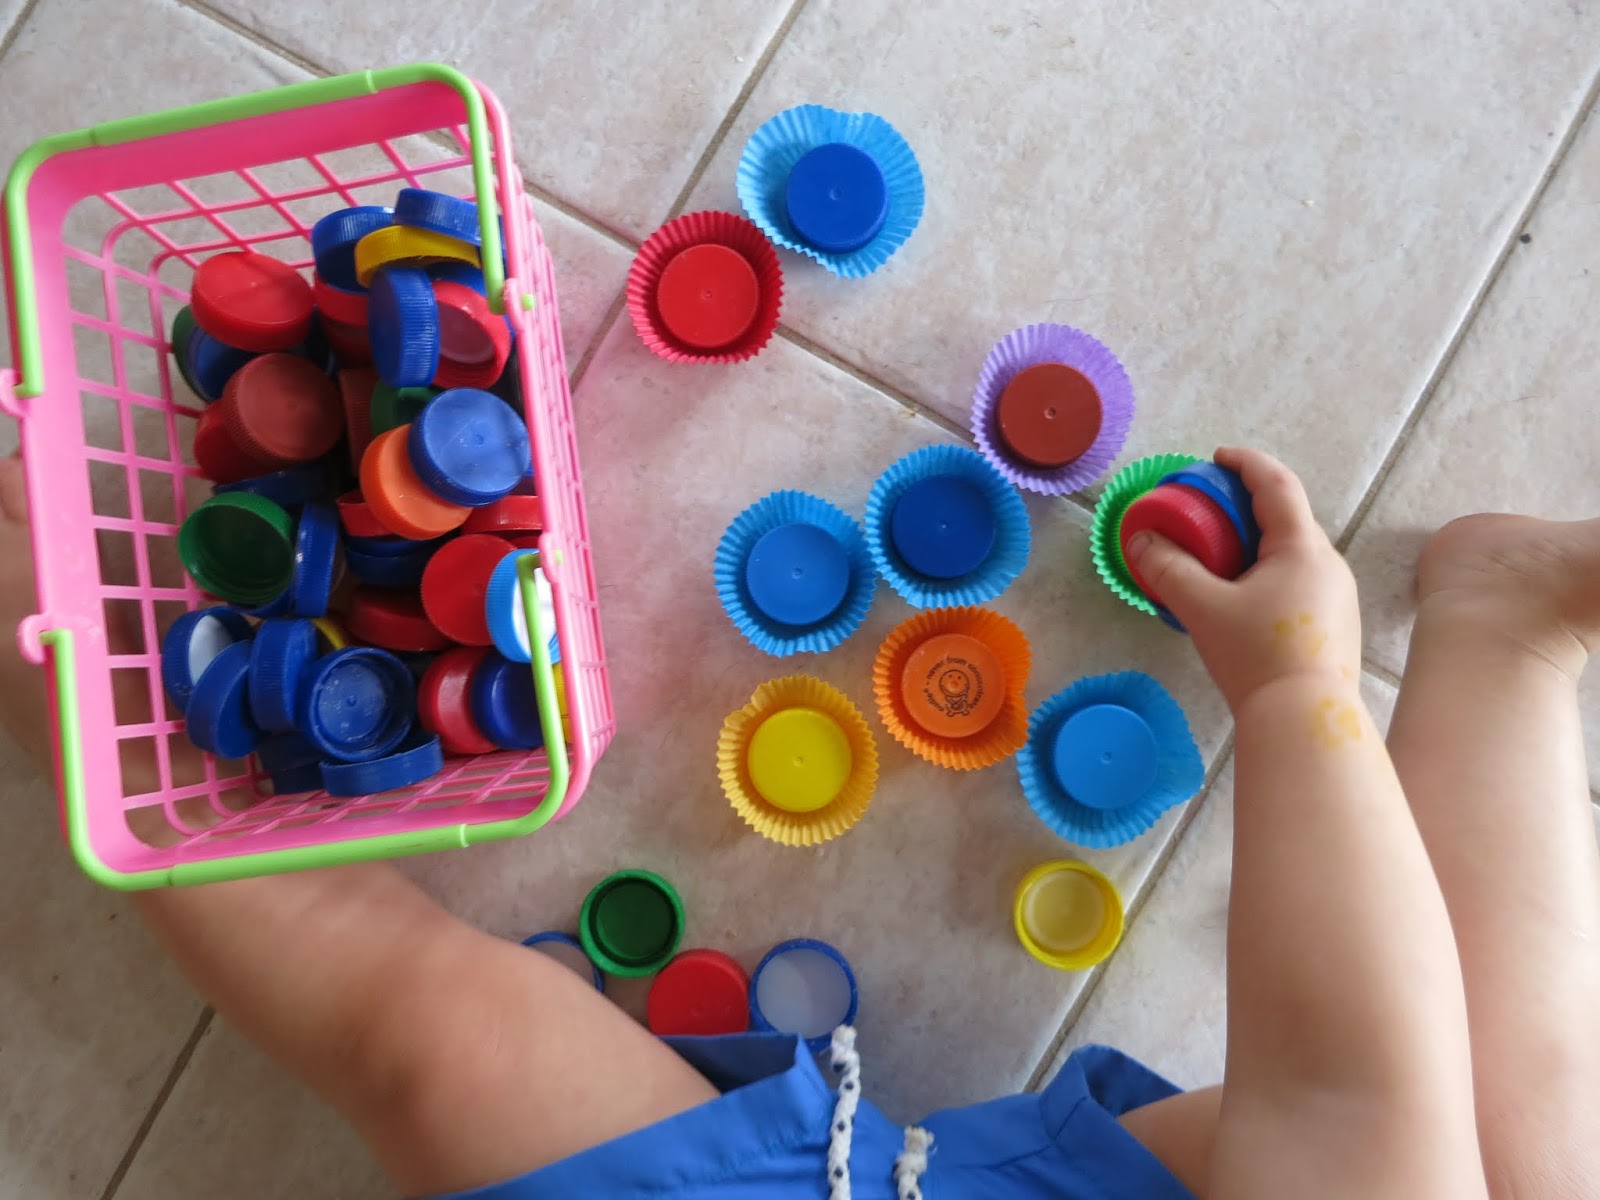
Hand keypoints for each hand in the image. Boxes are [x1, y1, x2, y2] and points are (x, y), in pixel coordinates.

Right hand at [1122, 447, 1360, 711]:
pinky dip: (1268, 574)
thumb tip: (1139, 540)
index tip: (1217, 458)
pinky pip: (1299, 582)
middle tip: (1207, 512)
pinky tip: (1243, 600)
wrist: (1305, 720)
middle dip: (1245, 507)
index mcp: (1302, 547)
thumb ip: (1168, 569)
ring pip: (1293, 553)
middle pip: (1286, 518)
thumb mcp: (1203, 608)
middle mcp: (1328, 563)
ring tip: (1219, 560)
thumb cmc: (1256, 657)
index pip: (1276, 484)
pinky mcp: (1336, 625)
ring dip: (1256, 544)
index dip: (1246, 464)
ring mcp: (1338, 596)